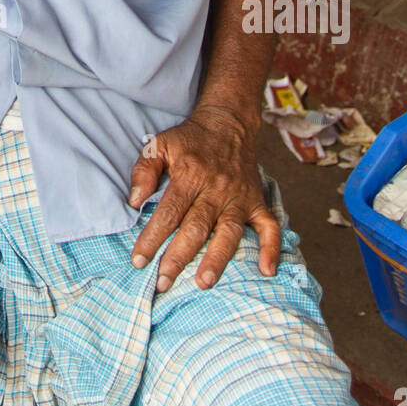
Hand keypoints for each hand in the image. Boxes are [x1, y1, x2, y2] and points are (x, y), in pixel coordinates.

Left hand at [127, 103, 280, 292]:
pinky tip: (266, 271)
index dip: (152, 238)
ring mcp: (239, 197)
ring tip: (204, 283)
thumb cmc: (190, 139)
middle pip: (196, 227)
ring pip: (229, 232)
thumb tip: (134, 202)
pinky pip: (269, 227)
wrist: (228, 122)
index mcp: (190, 175)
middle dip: (178, 257)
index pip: (168, 212)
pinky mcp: (257, 201)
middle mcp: (216, 189)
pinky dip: (271, 249)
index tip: (138, 261)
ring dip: (217, 259)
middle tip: (163, 283)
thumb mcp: (160, 144)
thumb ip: (144, 170)